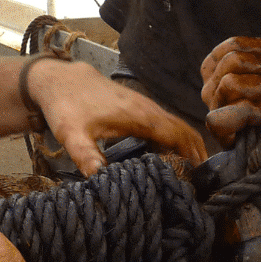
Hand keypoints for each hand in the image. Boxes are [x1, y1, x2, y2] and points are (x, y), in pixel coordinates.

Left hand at [24, 59, 206, 174]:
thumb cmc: (66, 105)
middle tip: (201, 183)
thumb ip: (86, 156)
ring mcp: (145, 105)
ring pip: (177, 126)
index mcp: (140, 116)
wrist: (59, 78)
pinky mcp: (139, 106)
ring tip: (191, 174)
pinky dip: (176, 139)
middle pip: (184, 131)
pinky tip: (169, 157)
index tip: (198, 180)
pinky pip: (166, 123)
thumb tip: (100, 179)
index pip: (178, 136)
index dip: (192, 156)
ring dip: (188, 147)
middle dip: (196, 154)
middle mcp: (148, 109)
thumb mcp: (71, 134)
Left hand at [200, 36, 260, 168]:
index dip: (243, 112)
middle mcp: (215, 108)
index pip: (218, 124)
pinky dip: (250, 51)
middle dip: (257, 85)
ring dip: (256, 68)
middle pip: (227, 87)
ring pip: (229, 65)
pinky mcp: (213, 61)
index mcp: (227, 130)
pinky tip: (257, 61)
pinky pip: (228, 49)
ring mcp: (212, 83)